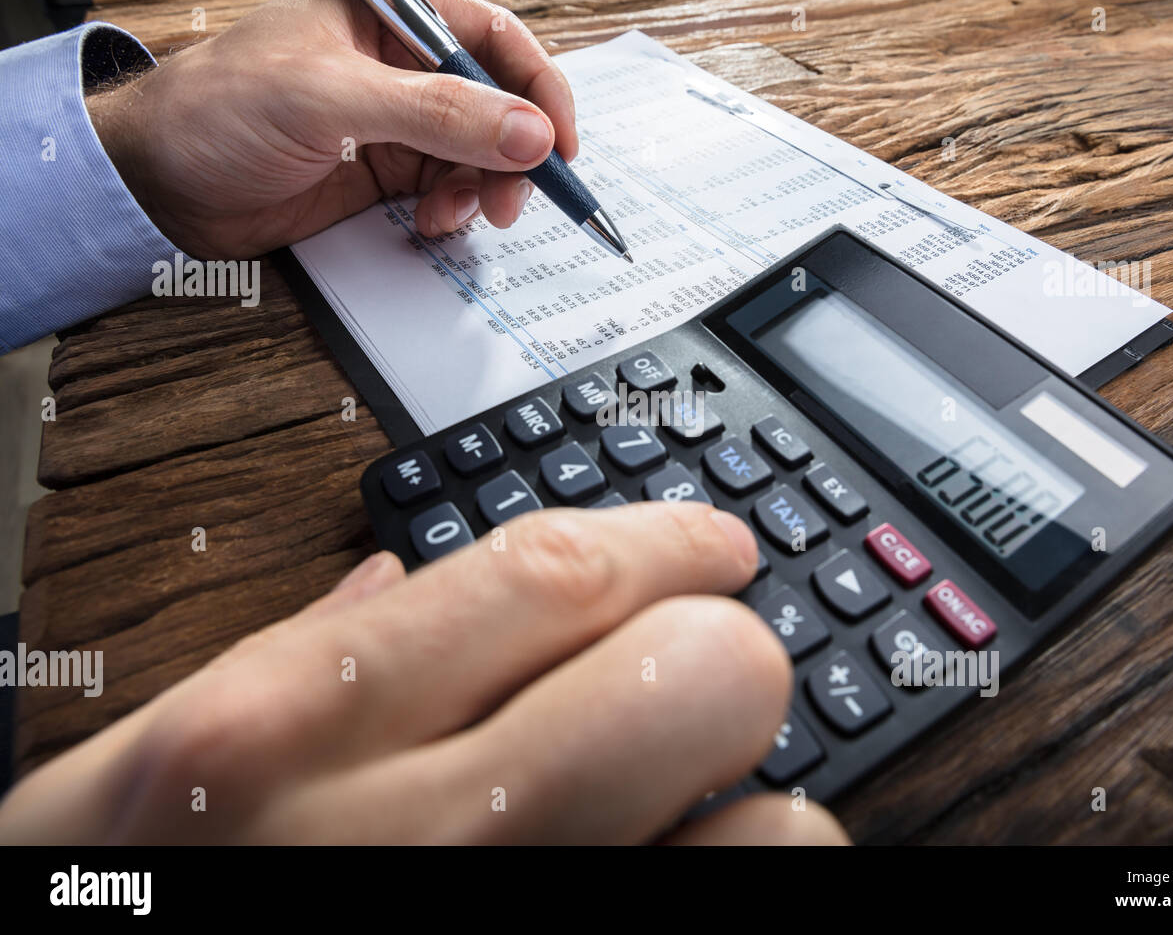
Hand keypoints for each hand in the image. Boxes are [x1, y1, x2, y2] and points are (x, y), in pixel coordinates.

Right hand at [0, 503, 847, 843]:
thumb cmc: (132, 899)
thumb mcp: (139, 773)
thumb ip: (284, 661)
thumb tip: (398, 586)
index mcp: (292, 728)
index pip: (553, 577)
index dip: (667, 544)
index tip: (714, 547)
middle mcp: (423, 833)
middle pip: (700, 674)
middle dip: (723, 655)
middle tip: (694, 678)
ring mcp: (515, 923)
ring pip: (772, 833)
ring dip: (746, 808)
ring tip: (675, 817)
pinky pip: (748, 913)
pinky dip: (726, 878)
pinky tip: (658, 872)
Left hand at [85, 0, 577, 257]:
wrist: (157, 184)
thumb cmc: (217, 110)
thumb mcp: (333, 99)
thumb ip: (438, 114)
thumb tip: (528, 133)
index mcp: (388, 12)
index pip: (492, 37)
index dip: (538, 89)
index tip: (561, 145)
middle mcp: (398, 61)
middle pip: (497, 102)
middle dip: (511, 154)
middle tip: (510, 199)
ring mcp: (394, 118)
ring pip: (477, 153)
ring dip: (479, 191)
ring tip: (452, 217)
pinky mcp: (383, 170)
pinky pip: (446, 189)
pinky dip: (451, 212)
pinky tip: (429, 224)